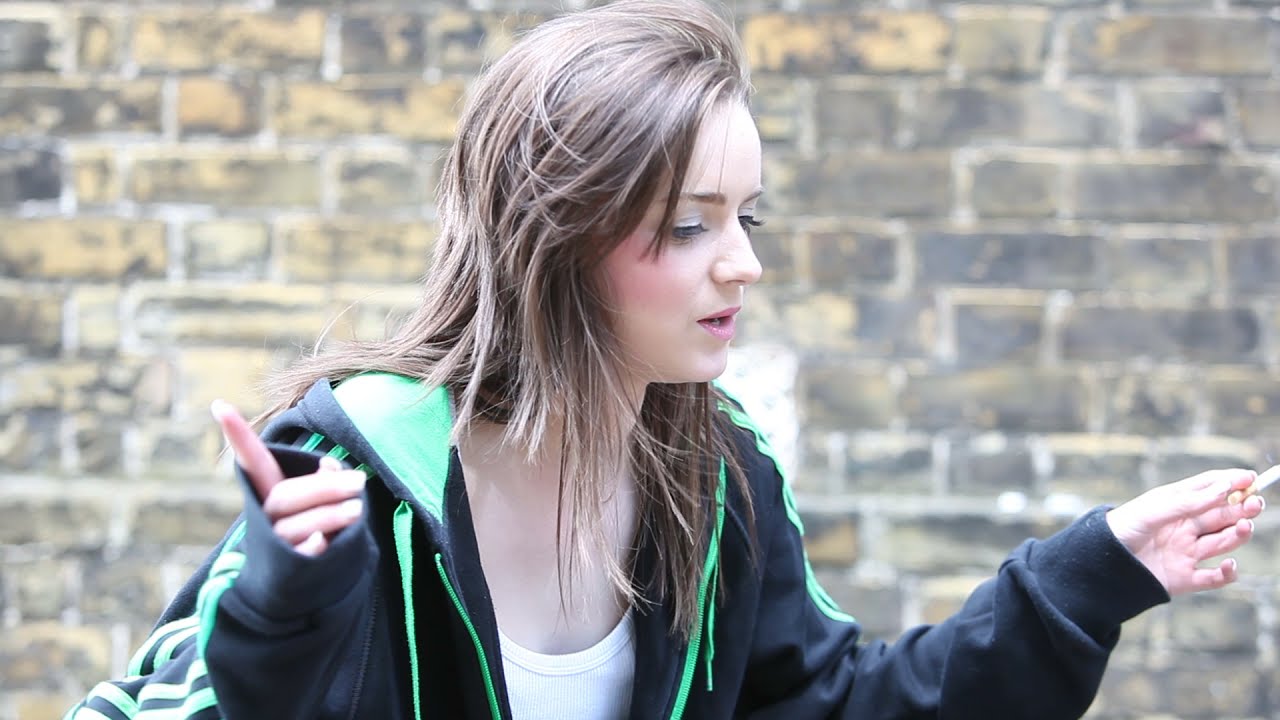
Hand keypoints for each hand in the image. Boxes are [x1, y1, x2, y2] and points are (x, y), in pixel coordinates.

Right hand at [212, 399, 366, 556]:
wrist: (305, 583)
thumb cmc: (315, 527)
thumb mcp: (319, 502)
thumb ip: (324, 480)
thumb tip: (330, 465)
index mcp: (269, 493)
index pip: (252, 461)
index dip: (237, 435)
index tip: (219, 404)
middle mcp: (265, 517)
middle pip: (284, 497)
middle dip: (323, 489)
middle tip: (359, 481)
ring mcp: (273, 545)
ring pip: (294, 527)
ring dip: (328, 516)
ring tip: (357, 509)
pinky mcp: (288, 571)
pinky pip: (299, 558)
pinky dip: (311, 549)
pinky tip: (323, 543)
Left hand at [1106, 469, 1264, 595]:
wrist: (1099, 564)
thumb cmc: (1121, 528)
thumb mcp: (1153, 510)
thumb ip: (1188, 502)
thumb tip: (1226, 487)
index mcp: (1175, 505)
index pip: (1209, 489)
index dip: (1231, 482)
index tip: (1251, 477)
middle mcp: (1185, 527)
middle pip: (1222, 516)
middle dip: (1242, 508)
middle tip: (1256, 502)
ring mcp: (1186, 552)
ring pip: (1223, 543)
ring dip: (1239, 534)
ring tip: (1245, 525)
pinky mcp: (1184, 578)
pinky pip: (1213, 578)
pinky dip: (1227, 574)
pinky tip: (1229, 565)